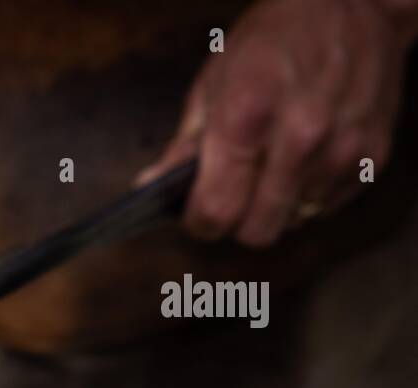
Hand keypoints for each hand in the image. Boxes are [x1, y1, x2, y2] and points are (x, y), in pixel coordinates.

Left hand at [140, 0, 415, 246]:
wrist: (352, 4)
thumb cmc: (275, 39)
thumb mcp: (213, 83)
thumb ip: (184, 145)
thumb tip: (151, 187)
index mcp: (247, 118)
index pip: (217, 211)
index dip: (201, 221)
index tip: (198, 213)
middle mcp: (300, 139)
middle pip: (257, 230)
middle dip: (239, 220)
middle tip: (236, 191)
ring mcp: (341, 149)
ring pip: (295, 221)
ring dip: (279, 204)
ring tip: (275, 163)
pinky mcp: (371, 155)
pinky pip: (328, 205)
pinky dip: (312, 192)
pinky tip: (306, 157)